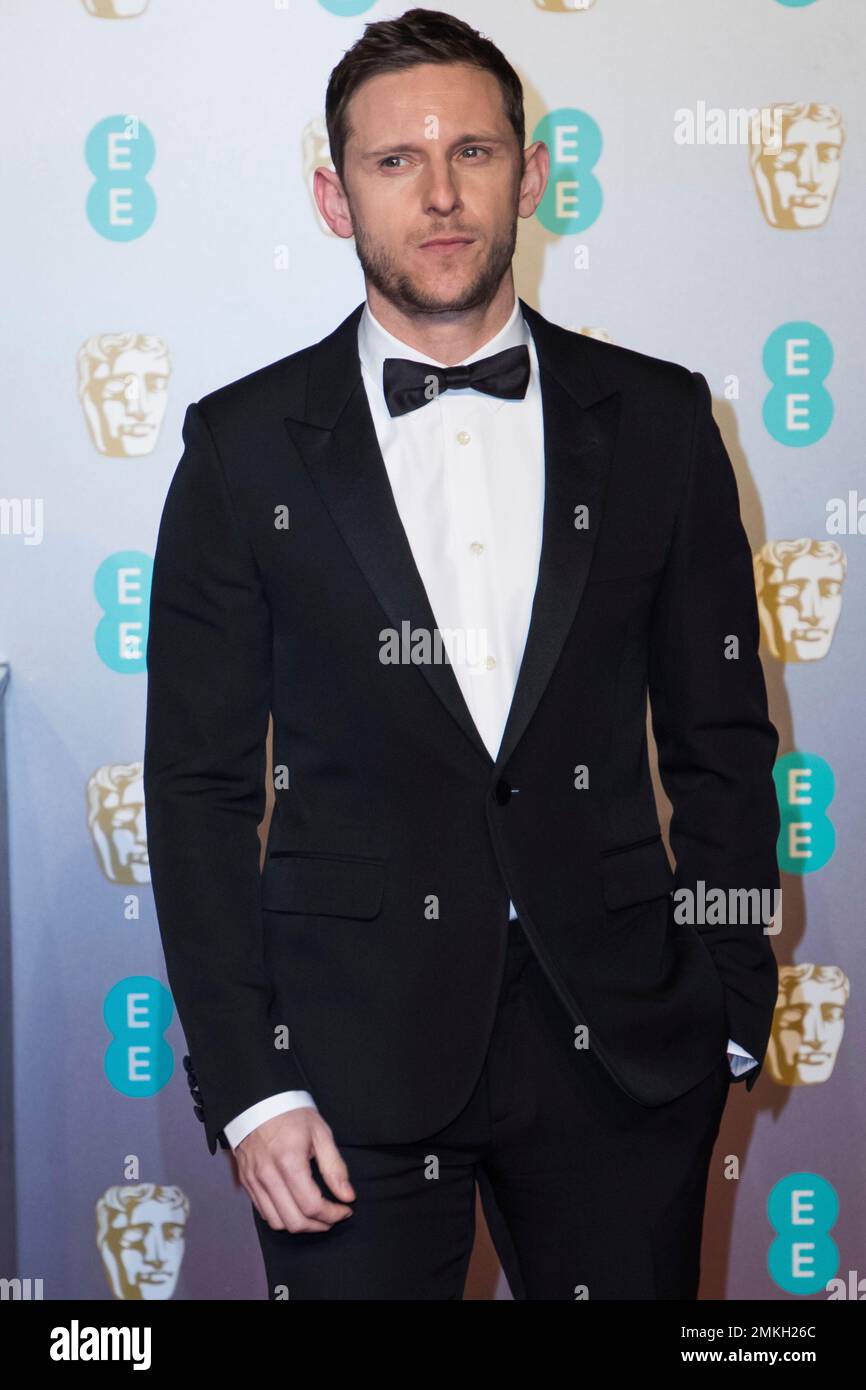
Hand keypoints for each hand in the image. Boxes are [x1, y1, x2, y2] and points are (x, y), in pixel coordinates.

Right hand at [235, 1106, 355, 1231]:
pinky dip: (282, 1217)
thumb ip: (335, 1167)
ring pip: (277, 1222)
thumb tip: (348, 1196)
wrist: (258, 1101)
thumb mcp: (321, 1133)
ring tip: (317, 1216)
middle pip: (294, 1221)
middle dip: (319, 1225)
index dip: (333, 1214)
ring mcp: (254, 1181)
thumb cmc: (292, 1114)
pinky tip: (296, 1208)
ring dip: (300, 1225)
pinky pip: (263, 1213)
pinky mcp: (246, 1182)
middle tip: (333, 1217)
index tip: (346, 1210)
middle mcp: (268, 1175)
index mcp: (289, 1161)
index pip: (312, 1205)